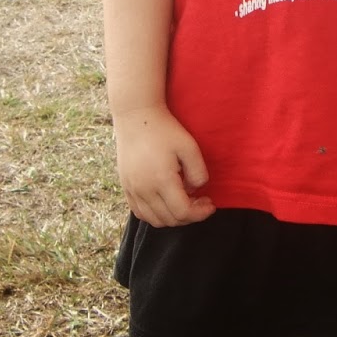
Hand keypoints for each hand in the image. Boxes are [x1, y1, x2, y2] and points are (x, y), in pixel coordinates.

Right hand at [113, 105, 214, 227]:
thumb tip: (196, 190)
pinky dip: (155, 215)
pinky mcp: (126, 187)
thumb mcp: (189, 146)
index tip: (211, 204)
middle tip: (200, 201)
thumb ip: (198, 171)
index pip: (183, 212)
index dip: (200, 213)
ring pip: (154, 220)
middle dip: (189, 216)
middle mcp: (144, 189)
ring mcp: (132, 190)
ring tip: (184, 201)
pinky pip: (140, 213)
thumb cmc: (164, 129)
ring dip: (173, 218)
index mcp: (161, 180)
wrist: (136, 116)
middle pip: (170, 219)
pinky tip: (165, 201)